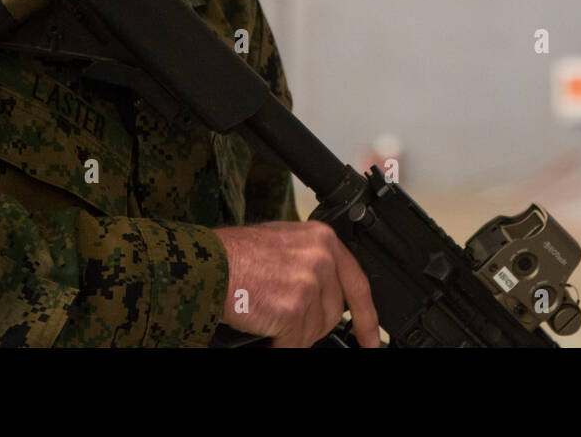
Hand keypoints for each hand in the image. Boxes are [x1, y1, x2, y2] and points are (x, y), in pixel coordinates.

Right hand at [213, 220, 380, 347]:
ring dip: (293, 332)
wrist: (208, 264)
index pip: (357, 283)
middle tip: (284, 315)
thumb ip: (312, 262)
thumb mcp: (285, 244)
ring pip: (315, 330)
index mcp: (322, 238)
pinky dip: (280, 343)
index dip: (367, 317)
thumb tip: (327, 293)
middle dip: (312, 324)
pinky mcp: (293, 308)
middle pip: (333, 312)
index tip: (371, 340)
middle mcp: (321, 257)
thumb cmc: (235, 255)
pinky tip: (265, 328)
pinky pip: (296, 343)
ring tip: (267, 311)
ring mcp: (309, 282)